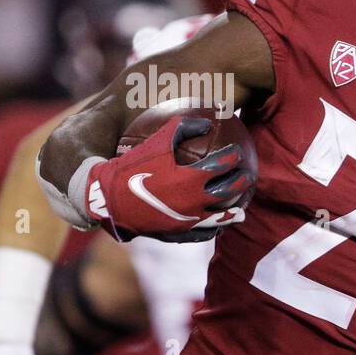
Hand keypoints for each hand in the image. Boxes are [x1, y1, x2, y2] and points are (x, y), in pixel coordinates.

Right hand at [82, 116, 252, 241]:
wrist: (107, 198)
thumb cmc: (130, 166)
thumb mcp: (156, 141)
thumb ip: (182, 127)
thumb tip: (206, 121)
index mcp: (191, 177)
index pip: (221, 166)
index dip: (232, 158)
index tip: (237, 152)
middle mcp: (194, 201)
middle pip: (228, 192)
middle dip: (242, 182)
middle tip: (248, 176)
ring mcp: (187, 219)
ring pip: (220, 218)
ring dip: (233, 212)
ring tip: (241, 209)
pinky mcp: (178, 233)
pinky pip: (201, 232)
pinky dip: (213, 228)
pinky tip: (217, 227)